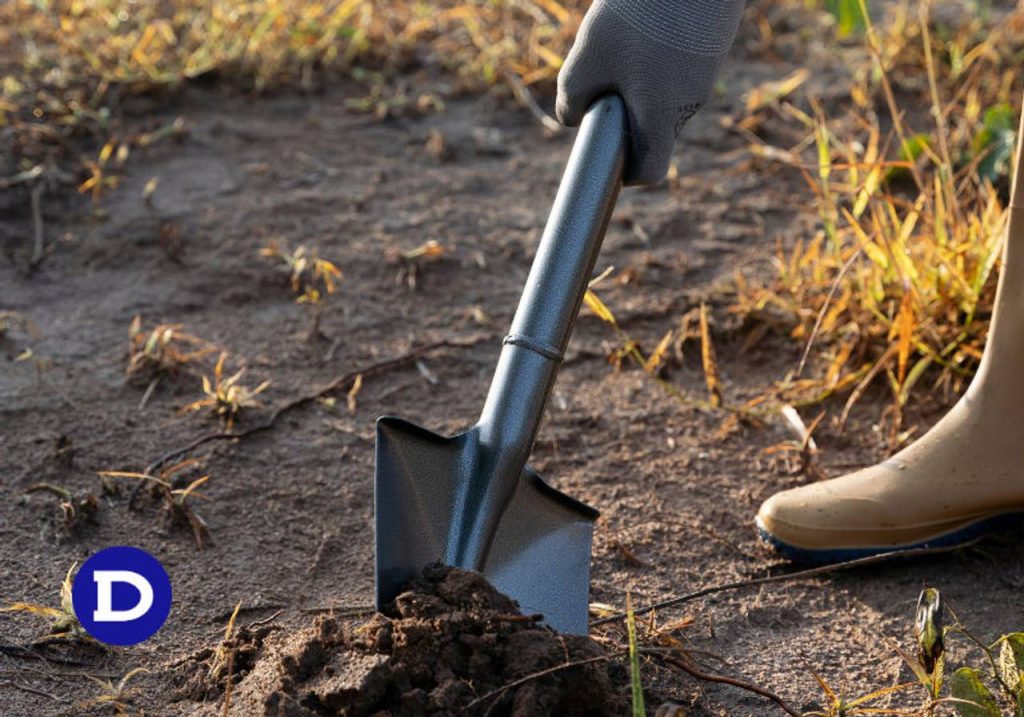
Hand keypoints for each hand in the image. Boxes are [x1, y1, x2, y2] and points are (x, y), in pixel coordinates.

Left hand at [557, 0, 743, 184]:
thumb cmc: (637, 14)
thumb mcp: (587, 59)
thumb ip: (571, 100)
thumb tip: (571, 120)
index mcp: (662, 115)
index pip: (651, 170)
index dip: (628, 173)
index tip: (611, 157)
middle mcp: (690, 102)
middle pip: (655, 129)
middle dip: (628, 114)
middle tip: (607, 75)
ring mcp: (705, 73)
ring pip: (665, 95)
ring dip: (642, 80)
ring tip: (629, 39)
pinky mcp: (711, 46)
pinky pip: (678, 68)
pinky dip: (658, 56)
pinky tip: (648, 25)